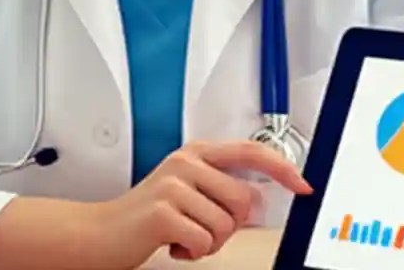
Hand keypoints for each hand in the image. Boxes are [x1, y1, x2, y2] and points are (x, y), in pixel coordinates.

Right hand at [83, 140, 311, 266]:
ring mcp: (173, 185)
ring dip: (209, 242)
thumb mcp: (185, 189)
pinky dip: (193, 252)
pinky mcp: (163, 212)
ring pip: (226, 224)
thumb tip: (260, 200)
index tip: (302, 185)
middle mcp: (186, 162)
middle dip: (230, 225)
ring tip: (183, 236)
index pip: (251, 151)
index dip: (282, 168)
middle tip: (201, 228)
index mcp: (195, 153)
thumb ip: (220, 186)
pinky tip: (173, 244)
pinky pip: (204, 240)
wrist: (101, 233)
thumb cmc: (146, 215)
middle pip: (244, 199)